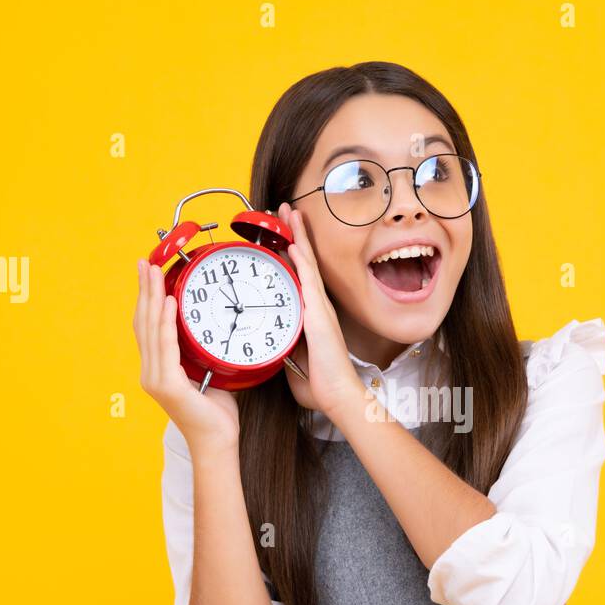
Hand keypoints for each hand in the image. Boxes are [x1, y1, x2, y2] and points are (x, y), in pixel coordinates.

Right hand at [133, 258, 238, 452]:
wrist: (218, 442)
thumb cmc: (216, 411)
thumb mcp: (207, 373)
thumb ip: (199, 352)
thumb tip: (208, 326)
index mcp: (157, 369)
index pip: (147, 327)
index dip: (146, 299)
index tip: (148, 273)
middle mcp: (150, 373)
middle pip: (143, 323)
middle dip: (145, 290)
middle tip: (145, 262)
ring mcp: (156, 380)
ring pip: (152, 330)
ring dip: (153, 298)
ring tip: (155, 274)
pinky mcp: (167, 386)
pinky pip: (166, 347)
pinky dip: (167, 323)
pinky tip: (170, 303)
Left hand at [278, 202, 364, 418]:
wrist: (336, 395)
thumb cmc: (319, 383)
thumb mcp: (293, 358)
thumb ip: (282, 344)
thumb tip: (268, 337)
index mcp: (311, 314)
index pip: (299, 275)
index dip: (291, 251)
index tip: (282, 231)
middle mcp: (317, 306)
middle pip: (304, 261)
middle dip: (294, 233)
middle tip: (284, 209)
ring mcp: (319, 308)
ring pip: (307, 264)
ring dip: (297, 237)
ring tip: (289, 213)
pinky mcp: (319, 316)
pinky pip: (309, 282)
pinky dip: (302, 262)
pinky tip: (295, 243)